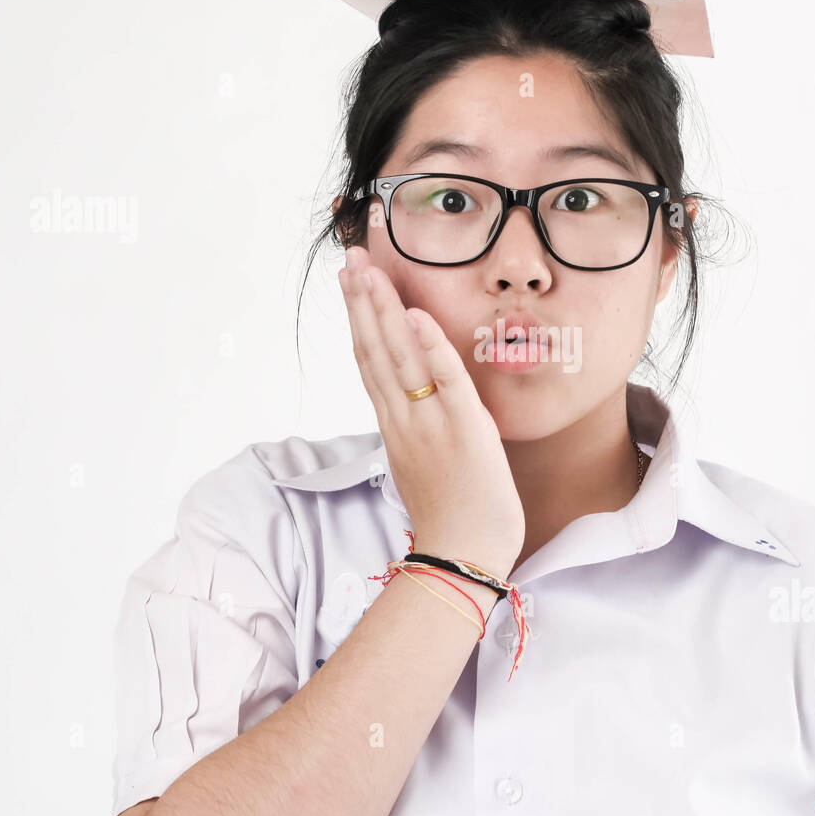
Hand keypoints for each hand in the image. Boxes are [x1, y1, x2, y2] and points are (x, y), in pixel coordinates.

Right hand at [338, 246, 524, 579]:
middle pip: (375, 351)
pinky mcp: (464, 430)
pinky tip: (418, 315)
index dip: (359, 319)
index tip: (351, 283)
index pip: (369, 362)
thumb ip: (415, 427)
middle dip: (362, 302)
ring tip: (370, 272)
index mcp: (395, 426)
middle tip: (349, 259)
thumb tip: (410, 402)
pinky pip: (445, 381)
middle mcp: (404, 420)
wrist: (465, 555)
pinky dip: (431, 347)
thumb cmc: (452, 515)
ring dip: (384, 311)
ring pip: (400, 358)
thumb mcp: (422, 463)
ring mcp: (430, 424)